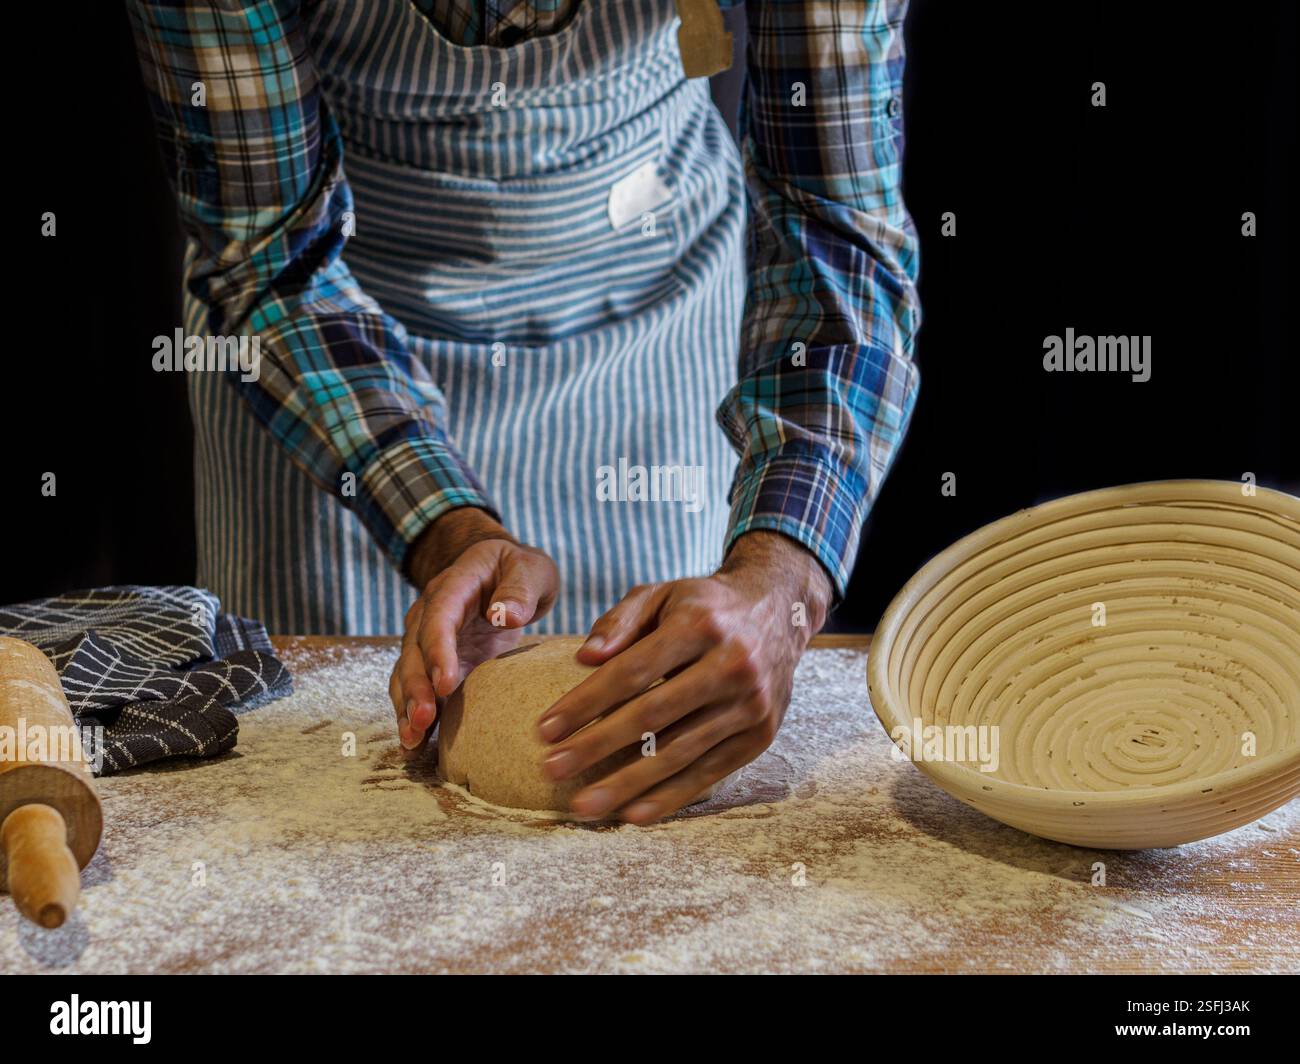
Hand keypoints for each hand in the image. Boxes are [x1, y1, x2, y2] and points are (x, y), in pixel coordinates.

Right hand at [390, 507, 558, 748]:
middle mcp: (430, 613)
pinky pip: (418, 689)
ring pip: (407, 674)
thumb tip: (504, 616)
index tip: (445, 682)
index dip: (438, 650)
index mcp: (454, 585)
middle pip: (414, 651)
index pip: (439, 617)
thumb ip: (520, 589)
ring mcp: (428, 640)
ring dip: (408, 707)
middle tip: (423, 720)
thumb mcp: (530, 569)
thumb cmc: (518, 569)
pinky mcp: (435, 663)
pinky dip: (414, 715)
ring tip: (413, 740)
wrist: (500, 570)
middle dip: (416, 687)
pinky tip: (415, 744)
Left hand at [538, 531, 831, 822]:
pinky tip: (634, 813)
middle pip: (652, 716)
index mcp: (699, 625)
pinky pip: (710, 773)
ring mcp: (750, 704)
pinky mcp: (761, 735)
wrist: (781, 613)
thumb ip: (621, 620)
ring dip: (627, 783)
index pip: (632, 670)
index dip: (586, 703)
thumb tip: (584, 658)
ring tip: (585, 805)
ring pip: (679, 752)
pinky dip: (671, 796)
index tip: (546, 729)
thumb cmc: (705, 607)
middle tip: (552, 770)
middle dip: (596, 747)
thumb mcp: (663, 594)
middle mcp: (731, 665)